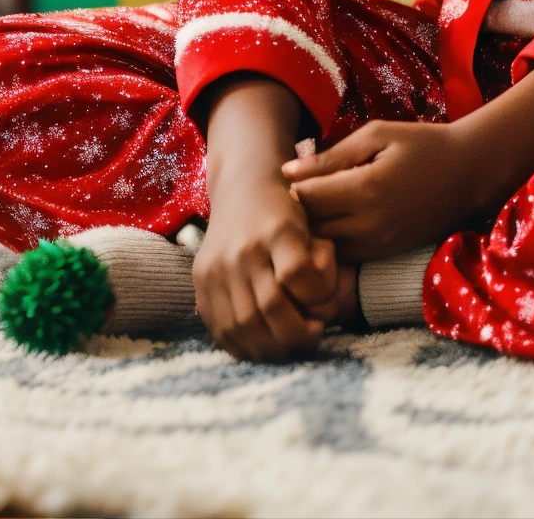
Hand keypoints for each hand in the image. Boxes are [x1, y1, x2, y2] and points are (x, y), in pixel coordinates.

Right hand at [198, 73, 357, 360]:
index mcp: (277, 228)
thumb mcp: (314, 222)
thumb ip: (321, 265)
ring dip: (272, 348)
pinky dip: (244, 347)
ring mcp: (218, 266)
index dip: (316, 299)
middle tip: (311, 336)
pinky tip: (262, 346)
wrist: (243, 186)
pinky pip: (221, 328)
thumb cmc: (290, 208)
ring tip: (289, 346)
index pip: (297, 273)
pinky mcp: (202, 282)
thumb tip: (331, 313)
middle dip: (297, 335)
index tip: (325, 312)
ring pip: (244, 324)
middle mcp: (244, 247)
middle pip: (270, 307)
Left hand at [285, 118, 483, 260]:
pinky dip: (332, 244)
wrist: (470, 172)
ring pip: (324, 249)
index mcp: (365, 189)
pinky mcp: (386, 254)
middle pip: (310, 229)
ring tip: (314, 209)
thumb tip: (288, 171)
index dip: (290, 189)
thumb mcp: (378, 135)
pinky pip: (345, 256)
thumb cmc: (423, 144)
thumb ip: (332, 156)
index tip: (289, 176)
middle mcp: (369, 224)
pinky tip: (336, 222)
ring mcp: (379, 244)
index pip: (305, 199)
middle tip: (294, 194)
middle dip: (297, 214)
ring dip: (313, 232)